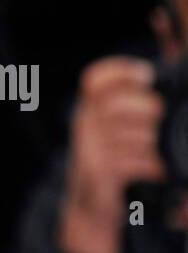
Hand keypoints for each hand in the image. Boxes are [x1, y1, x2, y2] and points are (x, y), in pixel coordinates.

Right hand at [58, 57, 164, 252]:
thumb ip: (140, 97)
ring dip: (156, 145)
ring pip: (134, 134)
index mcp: (90, 109)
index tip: (147, 76)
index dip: (121, 72)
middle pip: (122, 105)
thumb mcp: (119, 129)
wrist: (91, 210)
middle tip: (158, 125)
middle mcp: (84, 126)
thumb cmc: (116, 163)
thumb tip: (166, 42)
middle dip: (151, 112)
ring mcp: (89, 151)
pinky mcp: (98, 174)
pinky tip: (158, 172)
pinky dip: (154, 166)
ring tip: (159, 154)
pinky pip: (135, 161)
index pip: (95, 80)